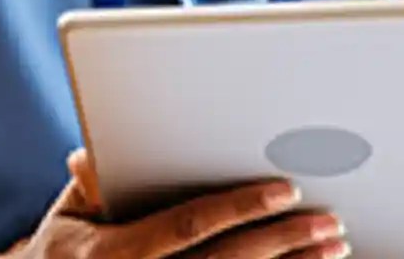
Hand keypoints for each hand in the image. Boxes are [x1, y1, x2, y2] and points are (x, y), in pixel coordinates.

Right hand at [11, 150, 348, 258]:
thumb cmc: (68, 251)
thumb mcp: (68, 214)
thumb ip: (91, 181)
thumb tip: (92, 154)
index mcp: (112, 254)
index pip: (188, 225)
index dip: (239, 207)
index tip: (286, 188)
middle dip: (283, 240)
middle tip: (330, 220)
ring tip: (335, 246)